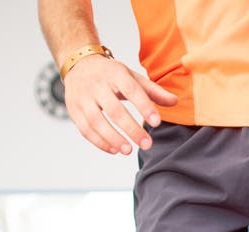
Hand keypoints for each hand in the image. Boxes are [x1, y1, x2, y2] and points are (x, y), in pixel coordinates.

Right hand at [63, 54, 178, 154]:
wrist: (78, 63)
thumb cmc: (110, 74)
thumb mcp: (131, 77)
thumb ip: (153, 91)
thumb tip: (175, 102)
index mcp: (115, 73)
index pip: (131, 90)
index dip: (144, 106)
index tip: (156, 122)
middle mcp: (97, 85)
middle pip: (114, 109)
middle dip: (131, 129)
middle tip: (147, 144)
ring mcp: (83, 98)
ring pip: (97, 121)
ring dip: (113, 138)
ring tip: (129, 150)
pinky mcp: (74, 110)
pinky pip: (85, 129)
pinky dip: (99, 142)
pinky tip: (114, 150)